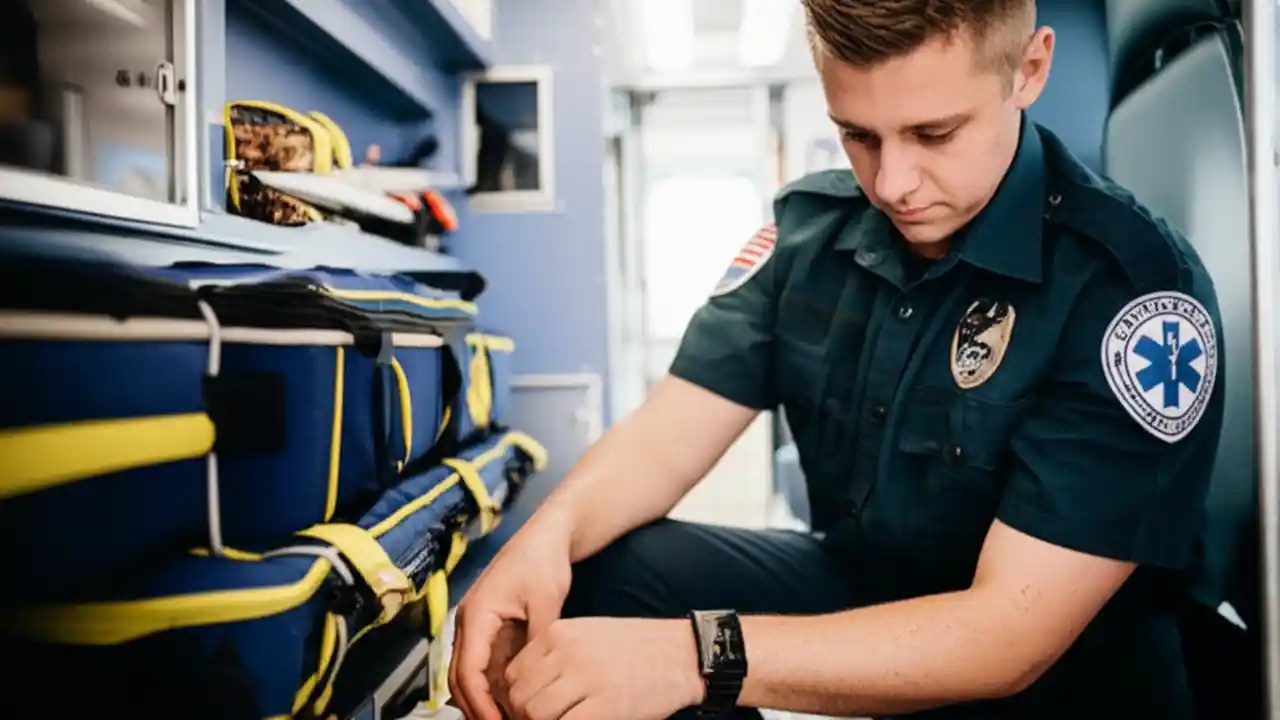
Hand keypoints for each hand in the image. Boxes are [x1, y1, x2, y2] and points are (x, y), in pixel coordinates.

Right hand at [449, 521, 572, 719]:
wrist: (546, 536)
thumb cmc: (542, 560)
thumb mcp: (546, 601)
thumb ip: (538, 640)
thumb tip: (535, 678)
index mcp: (476, 615)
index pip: (467, 671)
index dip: (479, 703)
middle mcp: (469, 624)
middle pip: (459, 679)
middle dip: (475, 709)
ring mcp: (477, 629)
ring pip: (469, 676)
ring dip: (481, 701)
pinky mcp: (490, 631)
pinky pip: (484, 667)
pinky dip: (491, 689)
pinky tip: (509, 705)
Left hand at [503, 617, 704, 719]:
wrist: (683, 654)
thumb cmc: (636, 649)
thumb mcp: (589, 636)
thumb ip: (556, 656)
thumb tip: (526, 690)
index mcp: (560, 634)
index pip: (513, 673)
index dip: (515, 699)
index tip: (528, 711)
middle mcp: (568, 652)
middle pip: (520, 695)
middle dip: (523, 717)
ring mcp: (587, 678)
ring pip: (535, 713)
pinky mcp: (607, 704)